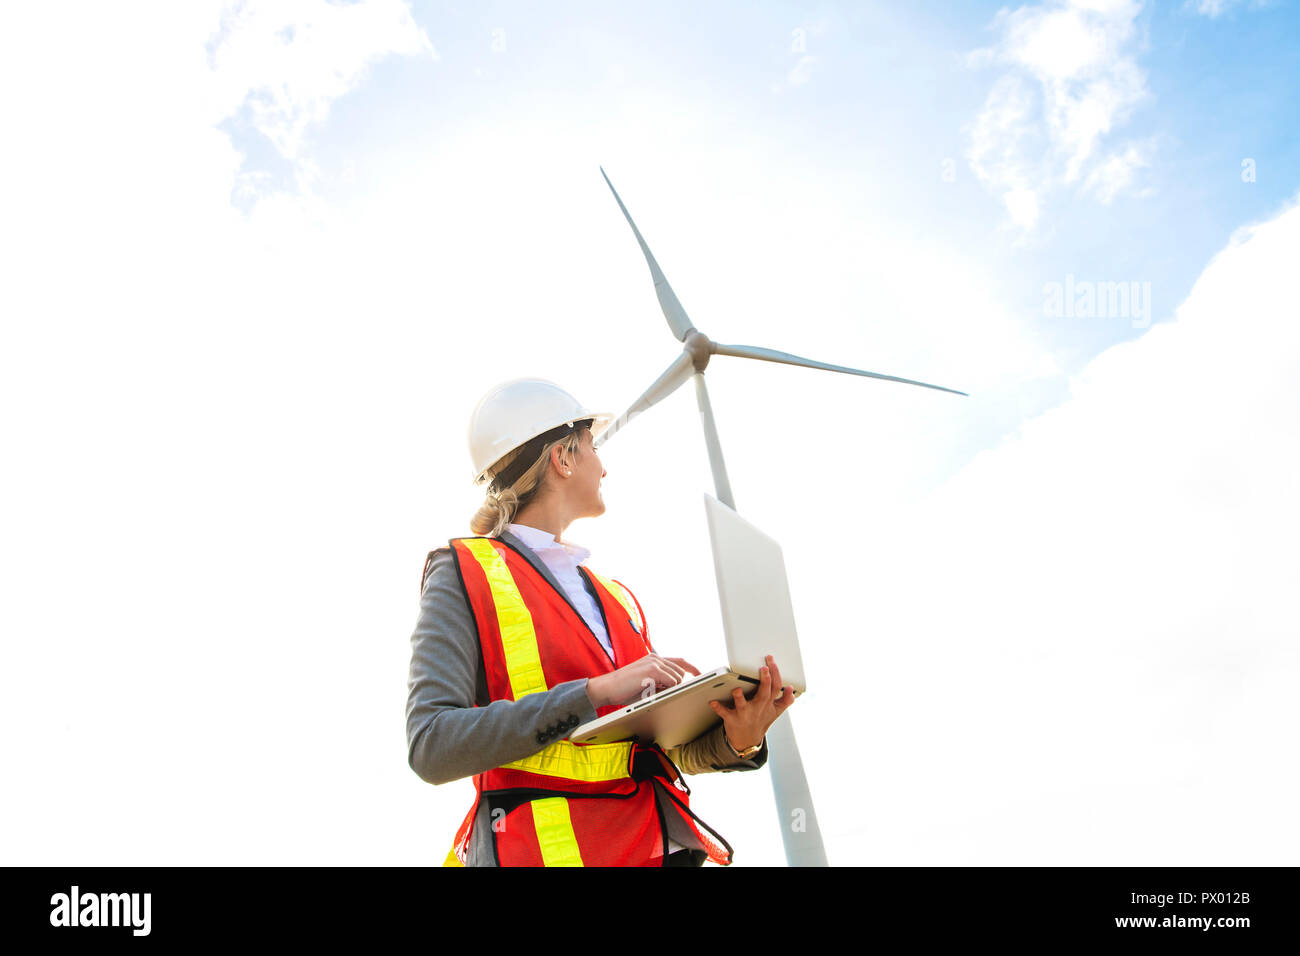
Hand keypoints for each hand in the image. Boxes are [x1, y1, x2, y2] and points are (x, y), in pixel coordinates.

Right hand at [586, 654, 700, 708]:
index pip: (679, 661)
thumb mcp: (646, 683)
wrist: (607, 688)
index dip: (692, 668)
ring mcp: (654, 663)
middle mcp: (655, 658)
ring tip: (652, 692)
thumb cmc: (624, 689)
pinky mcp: (652, 670)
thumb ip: (660, 682)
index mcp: (654, 659)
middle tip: (666, 694)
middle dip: (679, 684)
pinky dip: (665, 689)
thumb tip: (677, 688)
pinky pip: (671, 682)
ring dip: (670, 688)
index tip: (700, 675)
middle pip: (681, 671)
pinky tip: (651, 690)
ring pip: (677, 677)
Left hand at [708, 655, 794, 753]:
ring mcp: (745, 714)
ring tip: (737, 689)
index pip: (775, 687)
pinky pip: (724, 713)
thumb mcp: (775, 712)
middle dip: (765, 681)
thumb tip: (791, 689)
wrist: (747, 740)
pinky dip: (718, 707)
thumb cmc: (760, 721)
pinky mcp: (732, 719)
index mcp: (768, 704)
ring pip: (743, 705)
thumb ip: (785, 700)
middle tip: (763, 668)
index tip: (771, 663)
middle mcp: (758, 708)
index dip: (775, 674)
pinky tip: (712, 701)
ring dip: (739, 697)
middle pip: (764, 693)